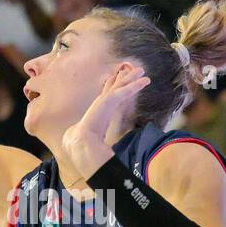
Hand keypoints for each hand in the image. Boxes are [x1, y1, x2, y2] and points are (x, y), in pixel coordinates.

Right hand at [60, 64, 151, 179]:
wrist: (80, 145)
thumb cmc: (83, 147)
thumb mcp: (93, 143)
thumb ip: (97, 144)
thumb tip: (101, 157)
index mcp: (95, 112)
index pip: (104, 96)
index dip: (110, 86)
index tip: (114, 78)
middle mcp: (99, 104)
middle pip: (112, 87)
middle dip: (121, 77)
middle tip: (130, 68)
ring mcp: (102, 102)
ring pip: (119, 86)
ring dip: (130, 78)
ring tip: (141, 70)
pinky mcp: (107, 102)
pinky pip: (124, 91)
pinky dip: (134, 85)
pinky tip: (145, 81)